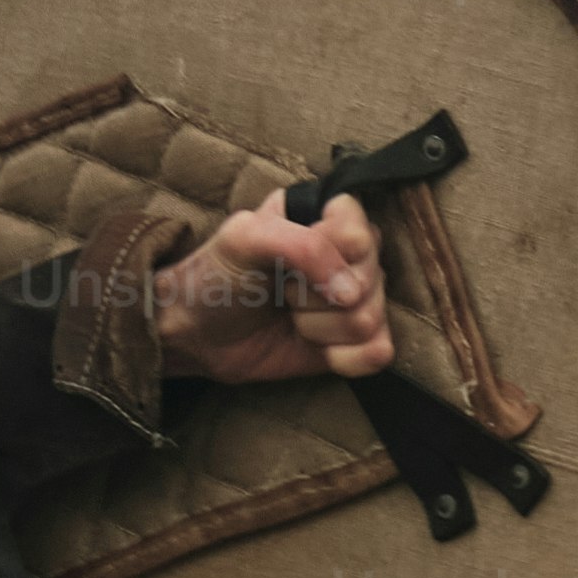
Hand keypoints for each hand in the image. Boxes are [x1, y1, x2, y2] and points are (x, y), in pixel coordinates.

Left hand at [152, 196, 391, 387]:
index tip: (289, 264)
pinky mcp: (356, 343)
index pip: (361, 231)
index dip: (330, 253)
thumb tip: (351, 292)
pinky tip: (317, 351)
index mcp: (324, 218)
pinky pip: (379, 352)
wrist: (197, 336)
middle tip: (282, 293)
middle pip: (371, 279)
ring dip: (320, 328)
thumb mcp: (242, 240)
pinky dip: (346, 358)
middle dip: (317, 297)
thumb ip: (301, 246)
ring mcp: (355, 301)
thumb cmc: (215, 279)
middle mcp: (348, 257)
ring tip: (290, 318)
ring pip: (371, 318)